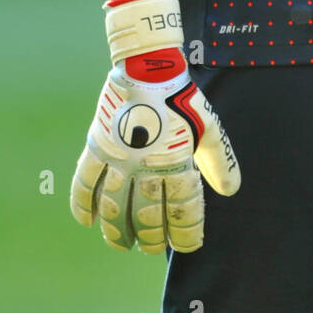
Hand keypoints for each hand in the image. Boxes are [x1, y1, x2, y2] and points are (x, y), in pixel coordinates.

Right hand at [70, 0, 239, 251]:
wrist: (148, 66)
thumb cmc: (182, 97)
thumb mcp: (210, 126)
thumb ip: (220, 160)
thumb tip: (230, 191)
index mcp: (176, 161)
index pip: (182, 211)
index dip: (185, 234)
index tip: (186, 245)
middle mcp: (146, 165)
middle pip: (145, 216)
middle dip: (149, 238)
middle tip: (150, 246)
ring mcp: (119, 157)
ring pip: (113, 207)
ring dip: (115, 231)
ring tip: (120, 244)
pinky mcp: (98, 145)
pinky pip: (85, 181)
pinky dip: (82, 204)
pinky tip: (86, 221)